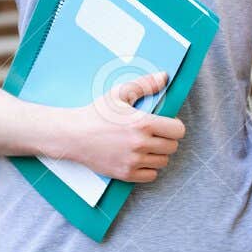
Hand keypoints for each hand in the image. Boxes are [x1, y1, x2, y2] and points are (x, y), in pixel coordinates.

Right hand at [47, 71, 185, 182]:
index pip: (178, 131)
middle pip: (172, 147)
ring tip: (145, 145)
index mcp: (143, 124)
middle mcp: (140, 144)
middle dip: (166, 139)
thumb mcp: (119, 94)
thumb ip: (144, 84)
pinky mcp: (125, 174)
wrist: (73, 135)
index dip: (174, 126)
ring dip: (158, 154)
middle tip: (154, 134)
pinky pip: (151, 175)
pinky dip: (148, 168)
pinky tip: (139, 158)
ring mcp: (133, 161)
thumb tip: (164, 77)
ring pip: (163, 162)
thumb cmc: (96, 113)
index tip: (166, 124)